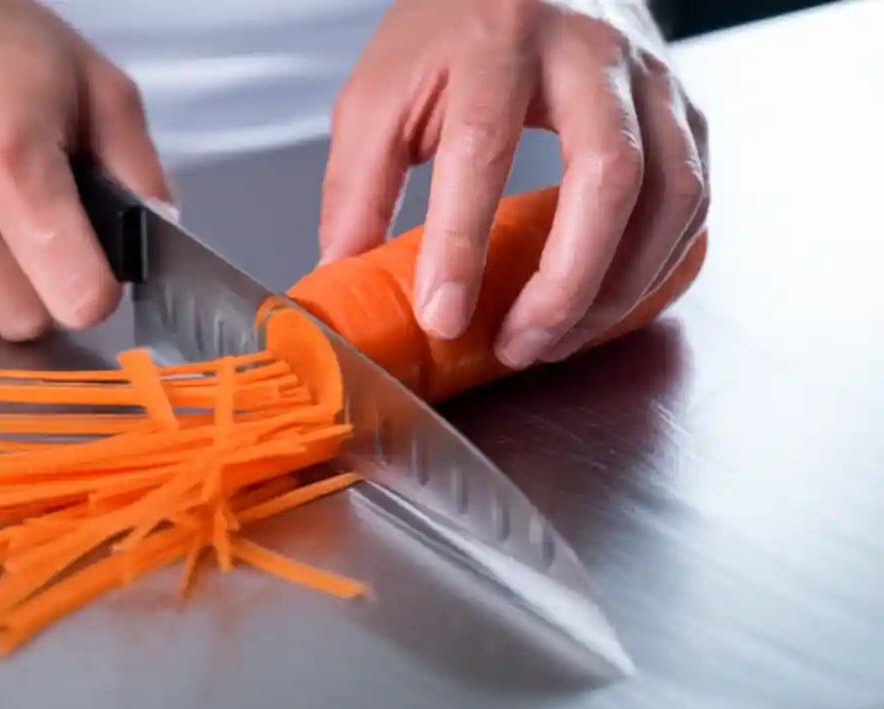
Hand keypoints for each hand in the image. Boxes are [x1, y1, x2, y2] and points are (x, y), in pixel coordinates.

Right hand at [0, 0, 173, 339]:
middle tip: (51, 230)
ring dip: (1, 269)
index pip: (76, 298)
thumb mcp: (95, 82)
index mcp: (8, 161)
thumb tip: (156, 234)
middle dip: (49, 287)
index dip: (99, 287)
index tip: (100, 264)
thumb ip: (139, 170)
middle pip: (25, 320)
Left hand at [319, 0, 707, 367]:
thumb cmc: (452, 31)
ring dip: (620, 285)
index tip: (441, 316)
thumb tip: (346, 274)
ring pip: (673, 192)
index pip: (482, 147)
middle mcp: (590, 50)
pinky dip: (658, 263)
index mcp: (498, 37)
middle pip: (609, 173)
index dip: (462, 244)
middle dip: (567, 281)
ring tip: (556, 340)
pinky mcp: (684, 107)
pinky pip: (694, 197)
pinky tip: (608, 301)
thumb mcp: (382, 91)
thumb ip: (358, 182)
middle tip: (519, 345)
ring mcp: (651, 77)